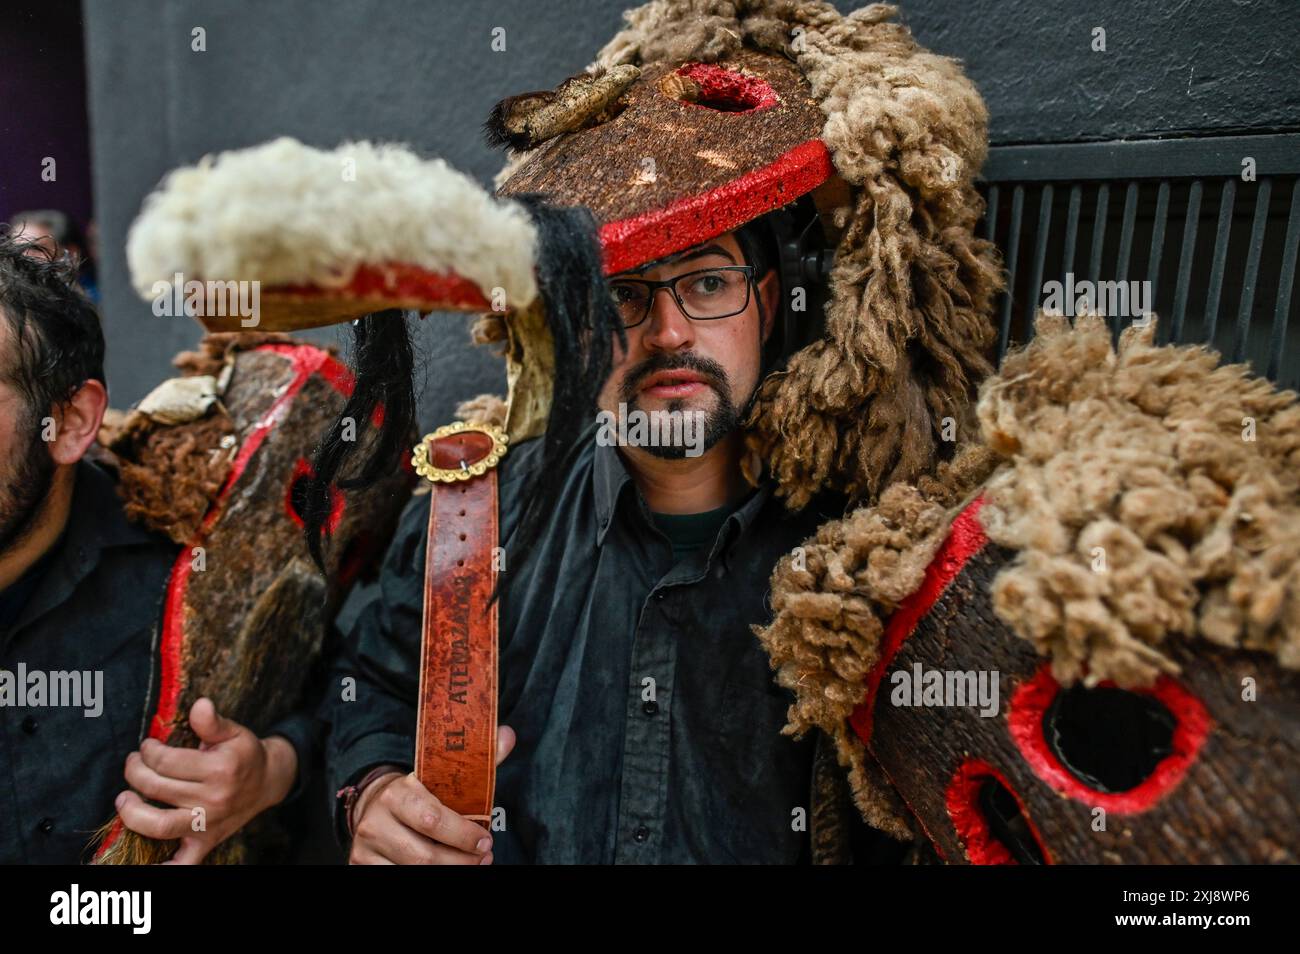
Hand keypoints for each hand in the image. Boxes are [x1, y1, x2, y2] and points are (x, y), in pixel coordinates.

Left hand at [115, 697, 297, 863]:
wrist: (269, 782)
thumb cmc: (245, 754)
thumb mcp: (234, 731)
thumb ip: (212, 721)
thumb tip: (198, 704)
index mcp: (220, 769)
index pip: (167, 761)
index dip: (149, 750)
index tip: (147, 746)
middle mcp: (213, 799)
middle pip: (157, 787)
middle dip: (135, 771)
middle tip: (133, 763)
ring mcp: (208, 824)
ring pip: (159, 824)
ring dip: (132, 812)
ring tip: (124, 798)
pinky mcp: (206, 842)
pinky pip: (183, 863)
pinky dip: (165, 868)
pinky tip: (145, 867)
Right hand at [349, 724, 515, 864]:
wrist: (375, 805)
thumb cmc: (418, 792)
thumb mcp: (440, 774)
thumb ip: (476, 759)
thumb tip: (508, 736)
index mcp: (398, 793)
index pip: (433, 820)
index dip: (464, 835)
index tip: (486, 840)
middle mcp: (377, 821)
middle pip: (425, 856)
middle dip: (462, 860)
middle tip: (484, 857)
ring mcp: (367, 847)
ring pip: (414, 872)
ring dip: (450, 871)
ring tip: (472, 864)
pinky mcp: (363, 865)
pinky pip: (398, 878)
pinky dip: (428, 877)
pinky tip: (446, 869)